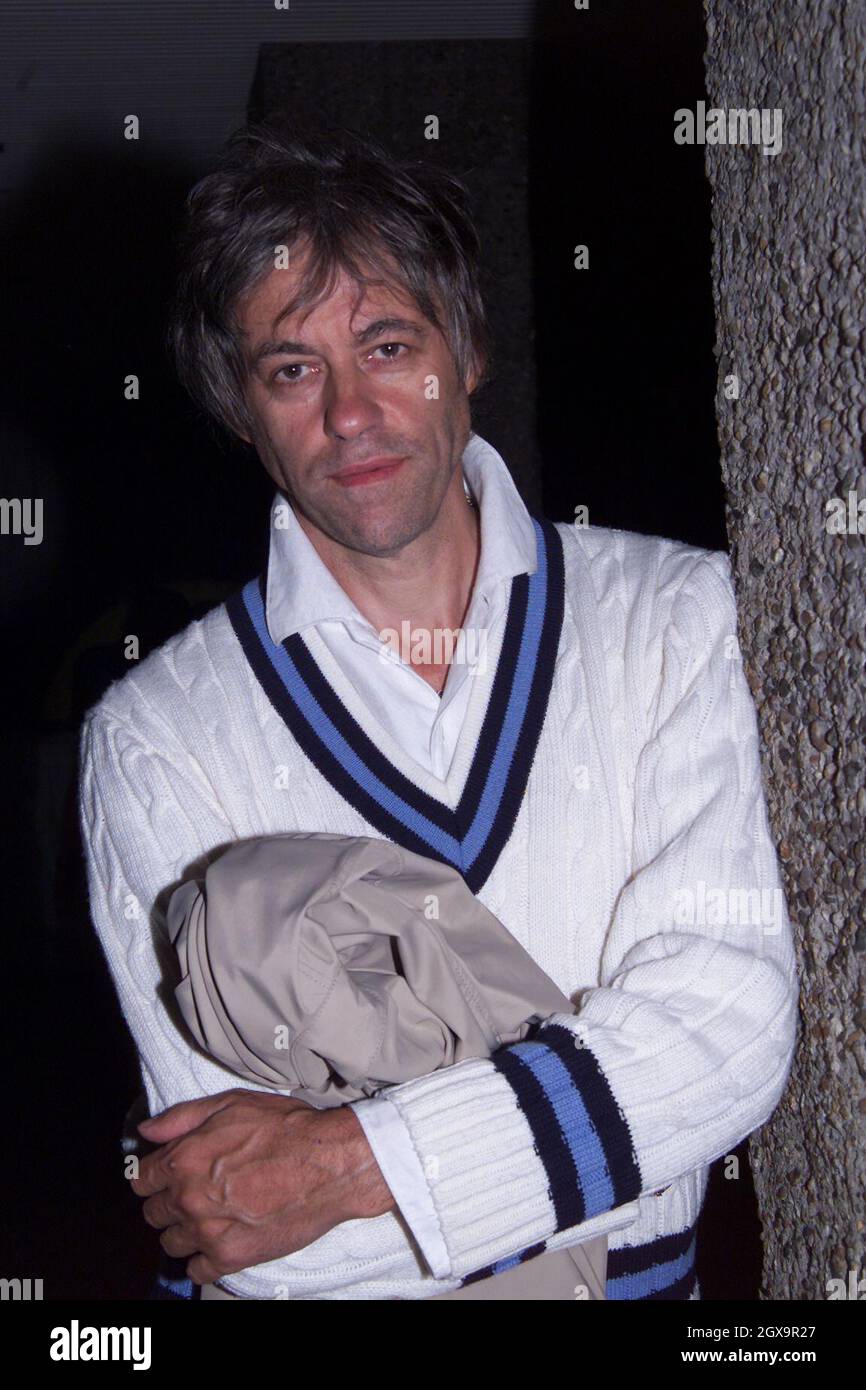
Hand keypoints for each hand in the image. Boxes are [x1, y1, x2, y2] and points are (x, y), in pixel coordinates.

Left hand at [130, 1088, 395, 1283]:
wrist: (329, 1164)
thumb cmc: (285, 1129)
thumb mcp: (231, 1104)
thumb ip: (181, 1118)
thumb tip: (145, 1131)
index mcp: (183, 1159)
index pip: (140, 1180)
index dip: (154, 1175)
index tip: (169, 1175)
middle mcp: (188, 1199)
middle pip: (152, 1214)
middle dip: (168, 1203)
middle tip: (195, 1193)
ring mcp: (208, 1232)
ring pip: (170, 1244)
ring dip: (184, 1231)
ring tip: (210, 1217)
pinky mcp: (230, 1258)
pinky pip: (196, 1271)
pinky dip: (204, 1259)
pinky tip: (221, 1239)